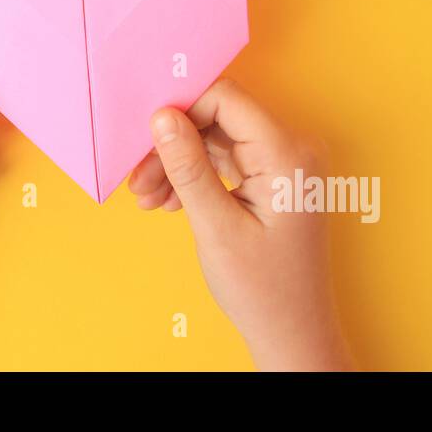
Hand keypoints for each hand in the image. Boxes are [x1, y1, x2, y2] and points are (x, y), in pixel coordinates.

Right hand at [129, 79, 351, 370]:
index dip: (181, 110)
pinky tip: (169, 200)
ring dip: (178, 163)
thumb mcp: (216, 226)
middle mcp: (291, 148)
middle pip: (217, 119)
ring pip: (215, 139)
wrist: (292, 332)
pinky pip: (225, 159)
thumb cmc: (264, 288)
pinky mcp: (272, 177)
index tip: (145, 138)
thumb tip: (162, 117)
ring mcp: (283, 163)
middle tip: (139, 180)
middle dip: (173, 145)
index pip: (225, 99)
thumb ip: (188, 167)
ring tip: (149, 198)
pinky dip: (195, 176)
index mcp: (287, 153)